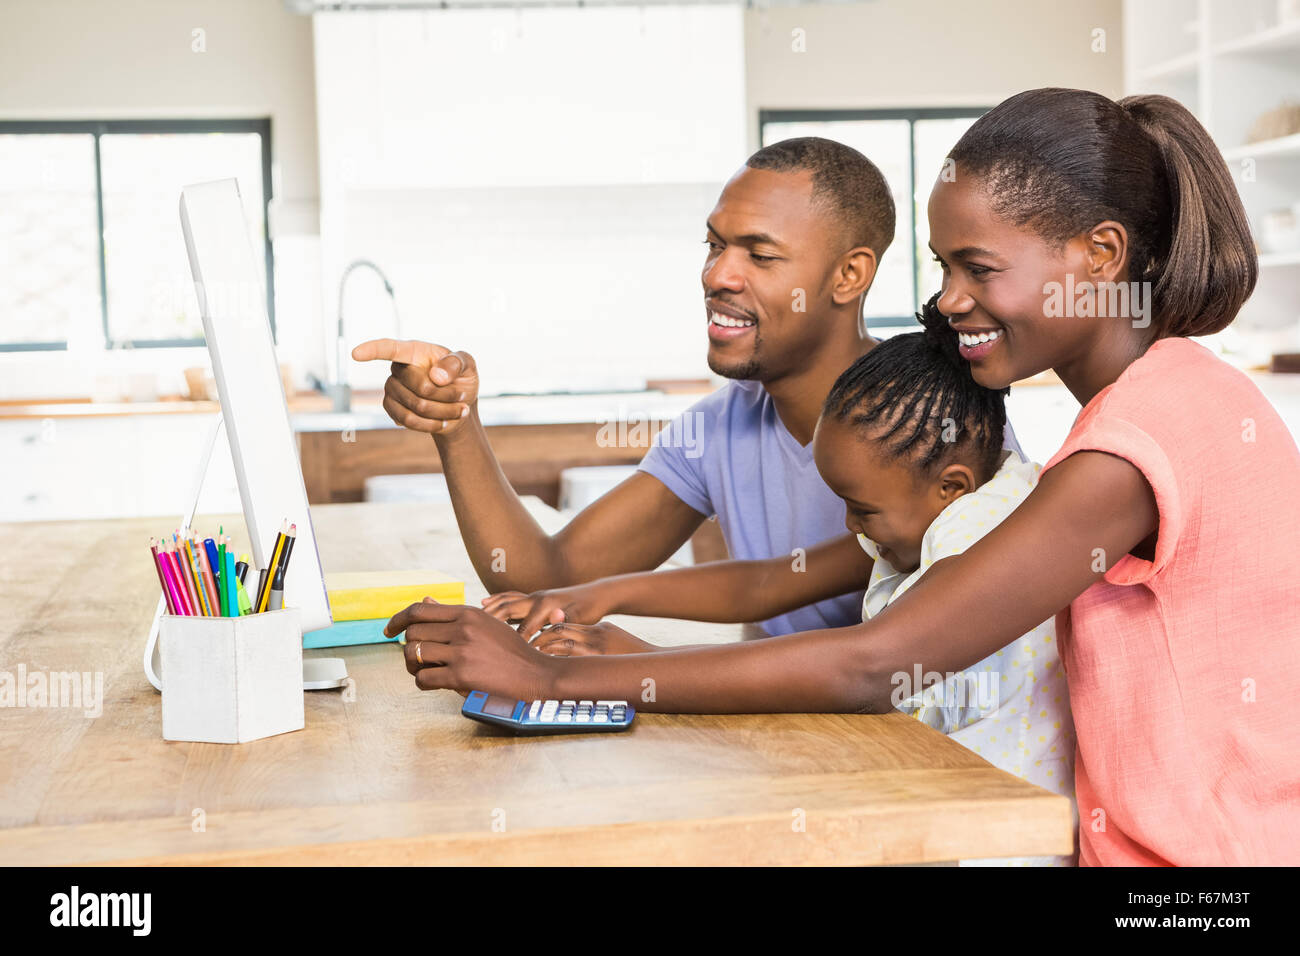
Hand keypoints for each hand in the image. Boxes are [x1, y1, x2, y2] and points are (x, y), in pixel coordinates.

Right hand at [351, 338, 478, 436]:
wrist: (458, 403)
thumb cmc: (461, 377)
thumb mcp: (468, 365)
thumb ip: (457, 363)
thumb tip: (435, 375)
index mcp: (414, 351)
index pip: (390, 348)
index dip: (373, 350)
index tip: (356, 354)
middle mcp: (398, 369)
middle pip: (420, 387)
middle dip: (446, 395)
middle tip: (462, 395)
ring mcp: (391, 389)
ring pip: (416, 407)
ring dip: (443, 411)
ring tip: (460, 410)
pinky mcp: (391, 407)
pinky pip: (408, 421)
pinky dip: (432, 424)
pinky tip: (444, 421)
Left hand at [386, 600, 558, 698]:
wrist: (537, 673)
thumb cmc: (511, 651)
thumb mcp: (485, 624)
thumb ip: (453, 615)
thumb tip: (424, 601)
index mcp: (468, 613)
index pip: (419, 610)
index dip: (398, 619)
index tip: (389, 631)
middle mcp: (463, 627)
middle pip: (412, 634)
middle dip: (407, 649)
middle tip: (415, 661)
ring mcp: (462, 651)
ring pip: (414, 654)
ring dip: (413, 667)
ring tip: (425, 672)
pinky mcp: (461, 675)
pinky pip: (423, 678)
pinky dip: (422, 683)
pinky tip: (433, 684)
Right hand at [481, 584, 612, 638]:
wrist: (595, 595)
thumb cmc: (588, 609)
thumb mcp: (580, 617)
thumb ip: (566, 619)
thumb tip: (558, 618)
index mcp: (546, 606)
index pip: (524, 628)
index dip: (513, 643)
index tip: (500, 656)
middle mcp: (537, 598)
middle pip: (508, 610)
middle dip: (491, 622)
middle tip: (474, 634)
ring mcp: (534, 596)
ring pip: (506, 600)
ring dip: (490, 608)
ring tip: (471, 616)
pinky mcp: (534, 597)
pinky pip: (510, 597)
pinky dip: (497, 599)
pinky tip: (484, 603)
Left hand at [531, 621, 657, 656]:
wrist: (656, 661)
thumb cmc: (635, 653)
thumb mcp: (614, 636)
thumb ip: (596, 635)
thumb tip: (577, 640)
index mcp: (597, 628)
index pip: (566, 625)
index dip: (547, 631)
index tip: (533, 639)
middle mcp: (595, 633)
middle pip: (560, 629)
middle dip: (540, 637)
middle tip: (524, 646)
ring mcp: (597, 645)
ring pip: (562, 641)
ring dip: (544, 648)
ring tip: (529, 655)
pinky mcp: (600, 656)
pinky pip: (572, 656)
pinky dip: (556, 659)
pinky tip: (544, 666)